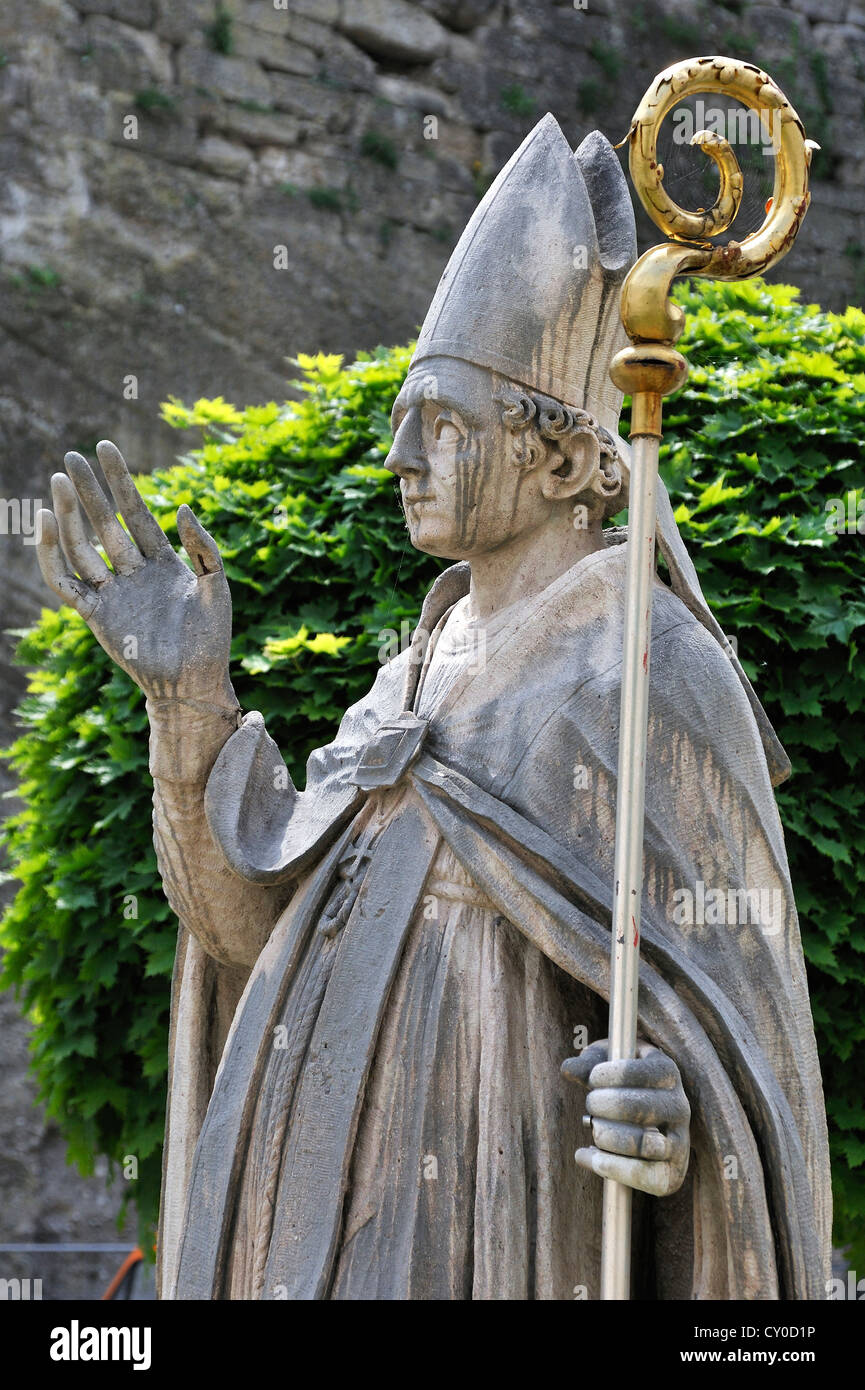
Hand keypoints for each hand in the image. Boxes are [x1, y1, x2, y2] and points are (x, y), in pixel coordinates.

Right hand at [36, 440, 233, 701]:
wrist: (194, 683)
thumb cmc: (212, 639)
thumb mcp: (218, 587)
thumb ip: (204, 548)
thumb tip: (181, 507)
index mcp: (164, 562)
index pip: (136, 512)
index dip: (121, 481)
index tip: (105, 447)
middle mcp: (134, 573)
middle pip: (104, 523)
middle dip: (88, 490)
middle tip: (70, 458)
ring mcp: (114, 593)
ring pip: (82, 546)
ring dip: (68, 516)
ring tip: (57, 483)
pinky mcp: (96, 615)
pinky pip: (67, 581)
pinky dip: (53, 554)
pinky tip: (46, 524)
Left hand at [561, 1038, 689, 1196]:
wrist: (646, 1116)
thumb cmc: (621, 1083)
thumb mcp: (607, 1063)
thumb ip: (588, 1063)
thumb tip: (568, 1069)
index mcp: (667, 1072)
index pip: (637, 1072)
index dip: (608, 1075)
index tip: (592, 1079)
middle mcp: (679, 1107)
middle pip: (637, 1107)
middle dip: (602, 1105)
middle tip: (590, 1105)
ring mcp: (679, 1142)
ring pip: (641, 1144)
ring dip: (605, 1136)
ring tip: (592, 1127)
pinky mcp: (671, 1173)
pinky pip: (640, 1175)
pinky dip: (606, 1166)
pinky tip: (584, 1155)